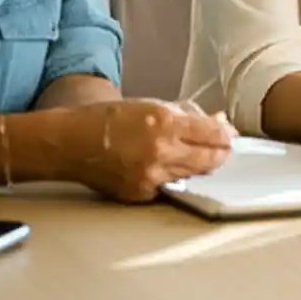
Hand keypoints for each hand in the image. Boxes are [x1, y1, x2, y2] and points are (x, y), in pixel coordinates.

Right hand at [60, 99, 235, 202]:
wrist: (71, 144)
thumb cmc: (108, 119)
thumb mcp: (150, 105)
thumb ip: (187, 114)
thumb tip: (219, 122)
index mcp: (164, 124)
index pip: (214, 135)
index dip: (226, 135)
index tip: (229, 134)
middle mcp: (160, 152)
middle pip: (211, 160)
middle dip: (219, 153)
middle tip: (221, 147)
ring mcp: (152, 177)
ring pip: (194, 175)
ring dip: (199, 165)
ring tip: (193, 154)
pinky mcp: (142, 194)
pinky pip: (171, 186)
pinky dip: (175, 177)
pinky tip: (168, 166)